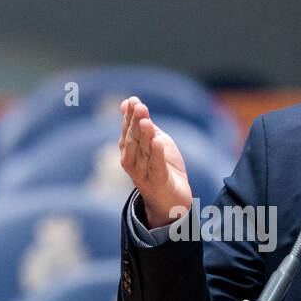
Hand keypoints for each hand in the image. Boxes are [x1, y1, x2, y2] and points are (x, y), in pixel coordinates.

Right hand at [118, 95, 192, 227]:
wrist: (172, 200)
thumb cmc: (162, 168)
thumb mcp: (153, 141)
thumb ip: (142, 124)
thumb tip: (128, 101)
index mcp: (129, 150)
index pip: (128, 130)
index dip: (130, 116)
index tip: (134, 101)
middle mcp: (132, 162)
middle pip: (133, 139)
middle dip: (135, 123)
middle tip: (140, 106)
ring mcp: (143, 173)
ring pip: (143, 152)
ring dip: (144, 136)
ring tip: (145, 121)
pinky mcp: (157, 183)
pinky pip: (156, 167)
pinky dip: (156, 154)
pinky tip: (157, 142)